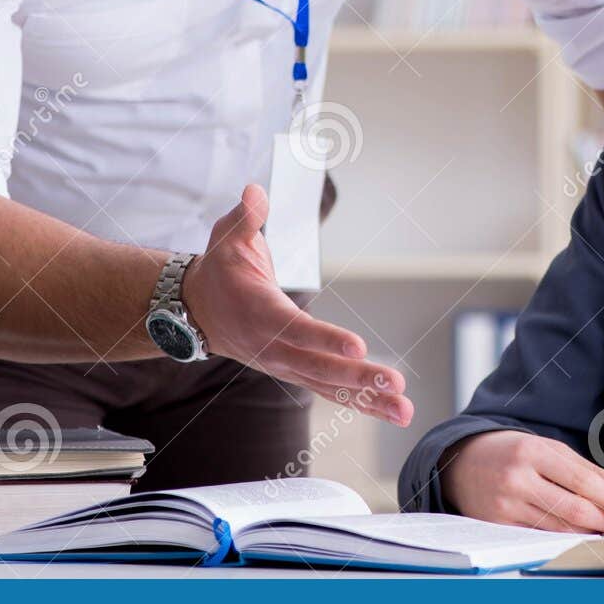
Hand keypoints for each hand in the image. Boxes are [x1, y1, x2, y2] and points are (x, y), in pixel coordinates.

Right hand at [182, 184, 411, 425]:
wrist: (197, 311)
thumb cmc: (220, 270)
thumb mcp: (226, 238)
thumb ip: (246, 216)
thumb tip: (256, 192)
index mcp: (261, 313)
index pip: (296, 330)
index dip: (327, 339)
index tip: (358, 347)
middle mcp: (274, 347)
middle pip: (320, 367)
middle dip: (359, 377)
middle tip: (396, 384)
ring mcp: (285, 364)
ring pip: (329, 385)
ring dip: (369, 399)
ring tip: (405, 410)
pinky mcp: (295, 371)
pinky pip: (330, 390)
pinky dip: (362, 402)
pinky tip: (393, 410)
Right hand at [438, 429, 603, 532]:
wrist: (462, 460)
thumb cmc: (512, 452)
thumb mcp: (549, 450)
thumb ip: (590, 469)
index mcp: (532, 451)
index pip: (581, 480)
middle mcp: (517, 478)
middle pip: (572, 507)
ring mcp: (505, 504)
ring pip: (558, 526)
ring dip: (588, 531)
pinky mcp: (497, 526)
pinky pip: (540, 536)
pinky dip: (563, 538)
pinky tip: (578, 535)